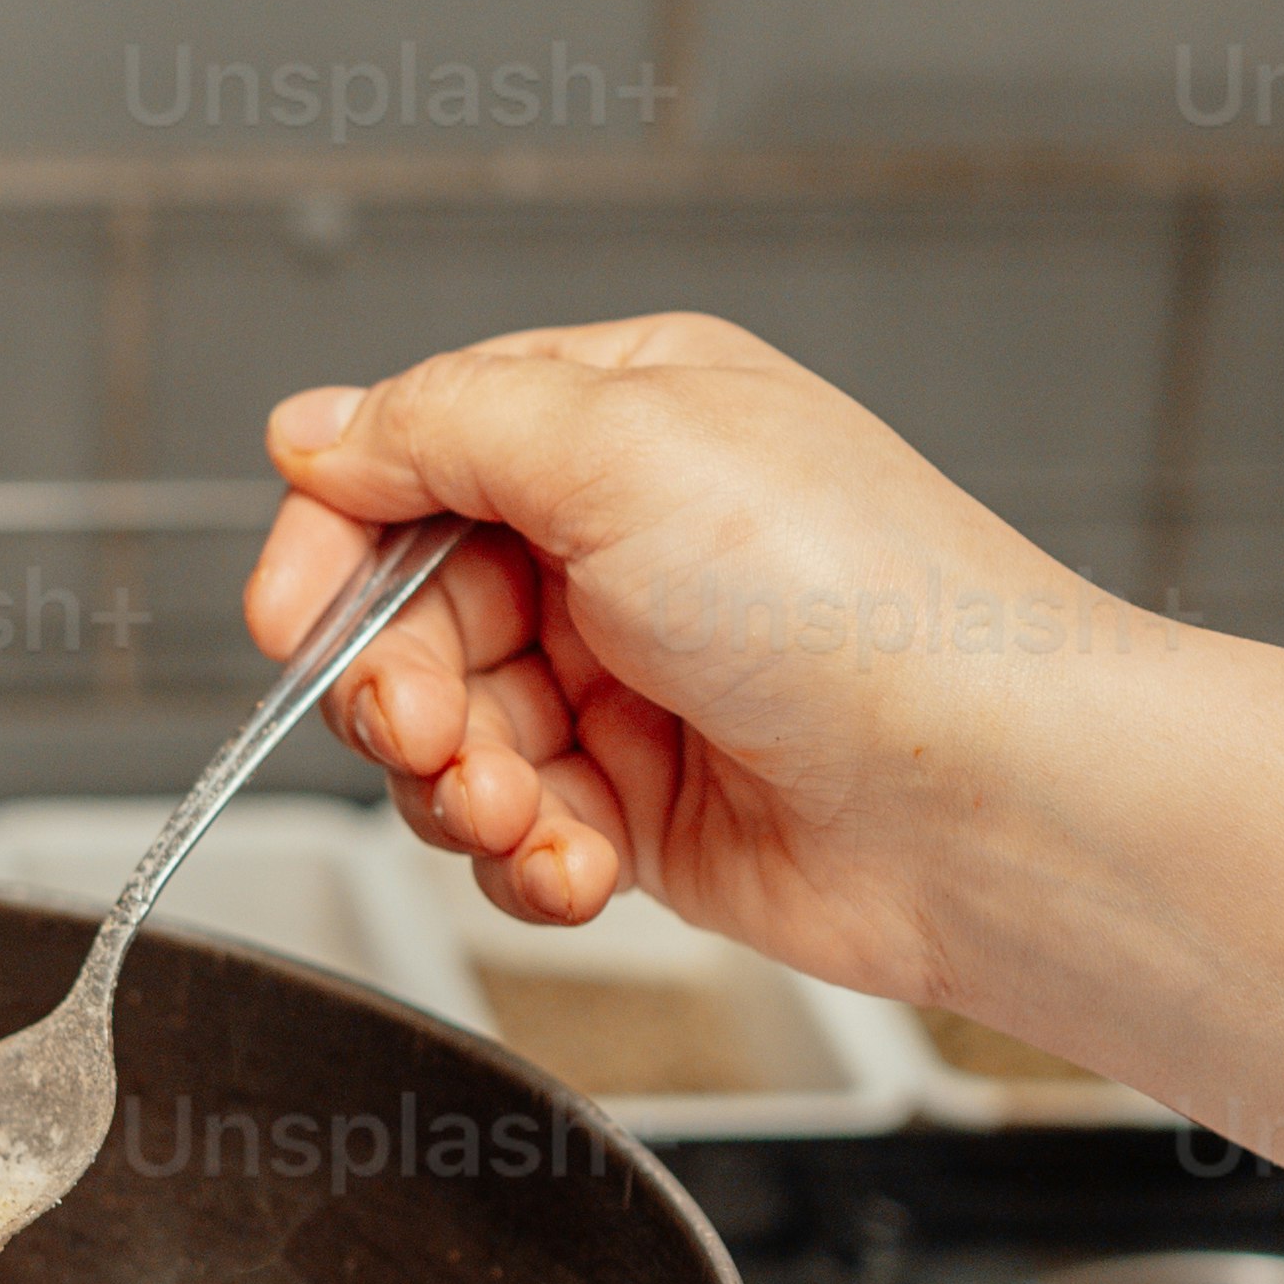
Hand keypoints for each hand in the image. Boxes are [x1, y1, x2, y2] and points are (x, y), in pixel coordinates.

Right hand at [241, 308, 1137, 991]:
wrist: (989, 797)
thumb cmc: (865, 604)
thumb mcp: (625, 448)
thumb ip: (441, 425)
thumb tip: (316, 427)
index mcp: (621, 416)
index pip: (408, 458)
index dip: (333, 543)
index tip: (295, 617)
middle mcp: (621, 539)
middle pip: (408, 613)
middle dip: (400, 690)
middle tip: (431, 735)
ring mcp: (630, 677)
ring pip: (446, 737)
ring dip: (461, 789)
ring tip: (526, 814)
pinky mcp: (645, 804)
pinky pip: (514, 833)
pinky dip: (524, 861)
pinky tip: (578, 867)